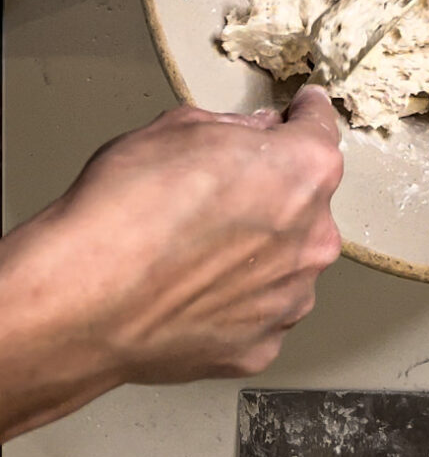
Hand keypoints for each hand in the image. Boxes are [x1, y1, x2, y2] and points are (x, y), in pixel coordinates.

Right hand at [0, 91, 342, 439]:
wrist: (81, 301)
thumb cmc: (124, 209)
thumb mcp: (179, 128)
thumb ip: (234, 127)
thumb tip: (254, 133)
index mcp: (304, 170)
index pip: (320, 126)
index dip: (305, 114)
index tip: (302, 110)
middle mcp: (313, 236)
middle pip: (306, 200)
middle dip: (275, 189)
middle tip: (218, 193)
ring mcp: (290, 298)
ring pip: (287, 259)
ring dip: (260, 250)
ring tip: (197, 251)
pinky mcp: (259, 346)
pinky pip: (260, 310)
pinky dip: (237, 300)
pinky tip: (193, 293)